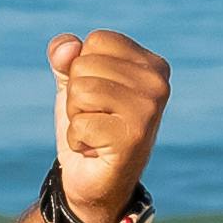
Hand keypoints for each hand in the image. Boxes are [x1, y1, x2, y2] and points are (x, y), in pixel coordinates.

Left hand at [43, 30, 170, 222]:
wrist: (94, 182)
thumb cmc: (89, 127)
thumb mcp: (73, 84)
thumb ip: (65, 57)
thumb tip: (66, 47)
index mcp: (152, 65)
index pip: (98, 40)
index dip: (83, 69)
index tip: (99, 98)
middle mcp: (158, 84)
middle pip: (85, 64)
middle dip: (77, 95)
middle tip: (97, 119)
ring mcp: (148, 111)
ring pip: (80, 91)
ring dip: (76, 117)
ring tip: (96, 133)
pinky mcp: (133, 138)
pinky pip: (79, 123)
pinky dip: (77, 140)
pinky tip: (95, 150)